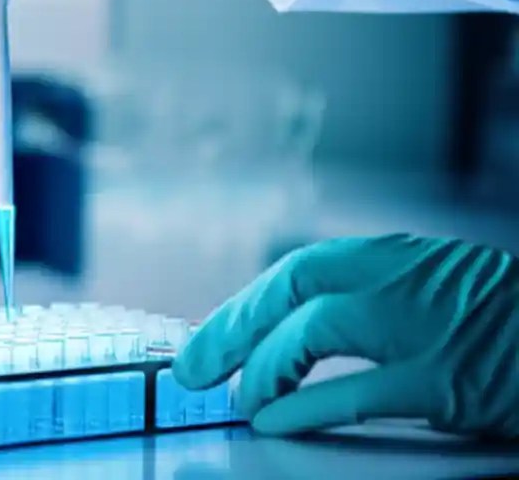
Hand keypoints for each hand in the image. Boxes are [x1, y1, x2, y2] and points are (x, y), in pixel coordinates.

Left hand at [173, 234, 518, 437]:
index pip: (298, 268)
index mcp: (398, 257)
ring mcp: (426, 328)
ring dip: (263, 366)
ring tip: (240, 398)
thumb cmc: (505, 321)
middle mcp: (405, 281)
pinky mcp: (447, 383)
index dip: (245, 302)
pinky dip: (305, 409)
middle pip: (291, 290)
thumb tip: (289, 333)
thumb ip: (373, 295)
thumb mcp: (437, 283)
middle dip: (230, 329)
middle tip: (191, 370)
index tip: (208, 335)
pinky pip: (355, 394)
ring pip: (313, 332)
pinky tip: (275, 422)